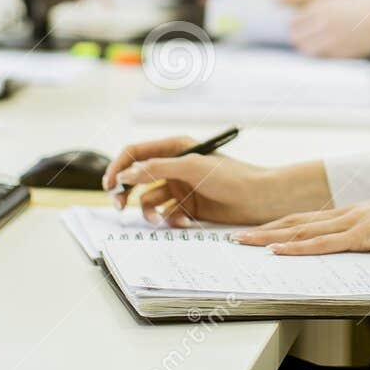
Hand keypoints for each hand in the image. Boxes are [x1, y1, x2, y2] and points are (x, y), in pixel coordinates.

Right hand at [102, 135, 330, 226]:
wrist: (261, 199)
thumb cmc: (232, 176)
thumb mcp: (192, 167)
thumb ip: (157, 168)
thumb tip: (125, 175)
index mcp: (174, 147)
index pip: (135, 153)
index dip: (118, 167)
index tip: (109, 186)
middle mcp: (174, 166)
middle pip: (136, 178)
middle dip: (127, 193)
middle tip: (120, 208)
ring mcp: (180, 187)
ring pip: (150, 200)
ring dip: (152, 212)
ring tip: (164, 220)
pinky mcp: (187, 207)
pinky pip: (166, 215)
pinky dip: (171, 220)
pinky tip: (187, 221)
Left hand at [236, 187, 369, 254]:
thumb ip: (367, 233)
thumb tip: (356, 244)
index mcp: (348, 214)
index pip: (305, 219)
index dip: (279, 226)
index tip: (258, 231)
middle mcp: (343, 215)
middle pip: (294, 223)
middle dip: (263, 231)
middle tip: (237, 238)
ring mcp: (349, 224)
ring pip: (300, 231)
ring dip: (270, 238)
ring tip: (246, 243)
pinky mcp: (359, 236)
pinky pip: (322, 244)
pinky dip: (298, 248)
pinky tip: (280, 252)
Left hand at [290, 0, 369, 58]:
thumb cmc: (366, 5)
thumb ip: (323, 9)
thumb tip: (305, 18)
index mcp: (323, 8)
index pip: (296, 21)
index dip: (294, 25)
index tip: (295, 26)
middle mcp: (324, 24)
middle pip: (296, 36)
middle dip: (296, 37)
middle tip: (298, 38)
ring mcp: (332, 39)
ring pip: (307, 48)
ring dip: (306, 47)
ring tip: (308, 47)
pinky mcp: (342, 52)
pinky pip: (323, 55)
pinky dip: (321, 53)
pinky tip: (324, 50)